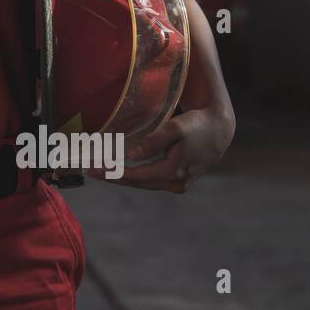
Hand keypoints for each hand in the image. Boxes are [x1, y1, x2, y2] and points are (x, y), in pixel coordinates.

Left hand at [86, 106, 232, 192]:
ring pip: (143, 183)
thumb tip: (132, 155)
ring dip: (122, 177)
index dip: (112, 173)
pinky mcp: (179, 180)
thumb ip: (153, 141)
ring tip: (101, 170)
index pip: (135, 176)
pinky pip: (151, 180)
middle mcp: (175, 183)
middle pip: (137, 183)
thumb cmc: (197, 126)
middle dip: (113, 177)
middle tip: (91, 170)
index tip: (93, 169)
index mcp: (172, 172)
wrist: (219, 130)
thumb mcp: (175, 128)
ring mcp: (178, 184)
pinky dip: (135, 176)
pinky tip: (121, 170)